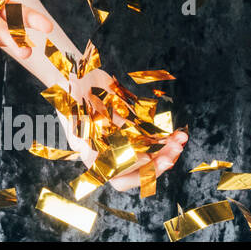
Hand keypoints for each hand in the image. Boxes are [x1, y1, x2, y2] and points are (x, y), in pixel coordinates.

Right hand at [61, 67, 189, 191]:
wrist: (75, 72)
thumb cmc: (68, 93)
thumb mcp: (73, 113)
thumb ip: (85, 135)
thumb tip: (96, 155)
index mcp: (93, 155)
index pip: (118, 177)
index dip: (135, 173)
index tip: (147, 158)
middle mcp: (110, 151)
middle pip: (139, 169)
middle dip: (159, 163)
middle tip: (174, 153)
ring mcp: (123, 139)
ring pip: (151, 154)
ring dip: (168, 149)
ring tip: (181, 138)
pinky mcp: (132, 126)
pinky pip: (154, 137)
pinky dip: (167, 136)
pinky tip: (178, 131)